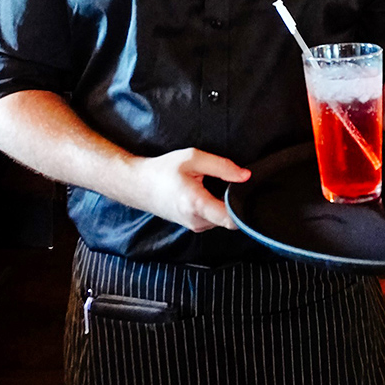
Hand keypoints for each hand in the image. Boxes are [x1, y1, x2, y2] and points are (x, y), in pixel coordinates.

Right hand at [129, 148, 250, 232]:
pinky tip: (208, 193)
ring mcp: (195, 226)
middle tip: (231, 183)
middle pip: (231, 219)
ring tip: (215, 186)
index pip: (232, 219)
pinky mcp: (193, 225)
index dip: (244, 207)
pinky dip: (216, 208)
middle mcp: (197, 221)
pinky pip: (214, 219)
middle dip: (235, 202)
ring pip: (223, 220)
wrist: (138, 185)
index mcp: (197, 204)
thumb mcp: (193, 158)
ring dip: (224, 205)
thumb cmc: (163, 170)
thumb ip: (222, 166)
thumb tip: (246, 176)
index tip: (246, 192)